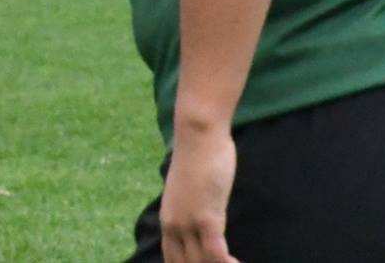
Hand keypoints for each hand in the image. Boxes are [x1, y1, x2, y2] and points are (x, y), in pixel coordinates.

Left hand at [160, 124, 238, 262]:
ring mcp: (187, 223)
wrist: (198, 134)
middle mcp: (173, 226)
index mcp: (168, 220)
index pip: (172, 260)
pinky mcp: (205, 218)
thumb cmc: (199, 157)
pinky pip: (215, 254)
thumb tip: (205, 217)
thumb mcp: (192, 190)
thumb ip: (194, 208)